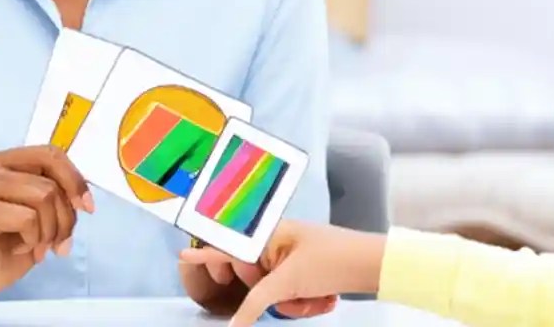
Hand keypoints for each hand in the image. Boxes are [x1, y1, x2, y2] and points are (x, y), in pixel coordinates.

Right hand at [0, 145, 94, 305]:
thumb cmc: (7, 247)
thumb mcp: (43, 217)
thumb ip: (59, 198)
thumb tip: (84, 200)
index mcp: (6, 162)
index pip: (51, 154)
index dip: (75, 179)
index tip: (87, 207)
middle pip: (51, 180)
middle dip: (66, 216)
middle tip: (60, 242)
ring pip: (43, 196)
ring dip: (51, 231)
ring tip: (40, 247)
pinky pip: (27, 218)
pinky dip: (34, 239)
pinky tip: (21, 248)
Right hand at [179, 220, 386, 326]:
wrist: (372, 266)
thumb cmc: (331, 260)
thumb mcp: (288, 282)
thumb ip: (255, 303)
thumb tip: (235, 325)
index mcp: (269, 235)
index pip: (229, 245)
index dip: (205, 255)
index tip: (182, 254)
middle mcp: (278, 245)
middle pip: (254, 281)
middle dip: (272, 296)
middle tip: (289, 293)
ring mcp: (293, 262)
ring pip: (274, 296)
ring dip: (294, 304)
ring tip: (315, 298)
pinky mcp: (306, 276)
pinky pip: (291, 298)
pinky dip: (306, 304)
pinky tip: (324, 300)